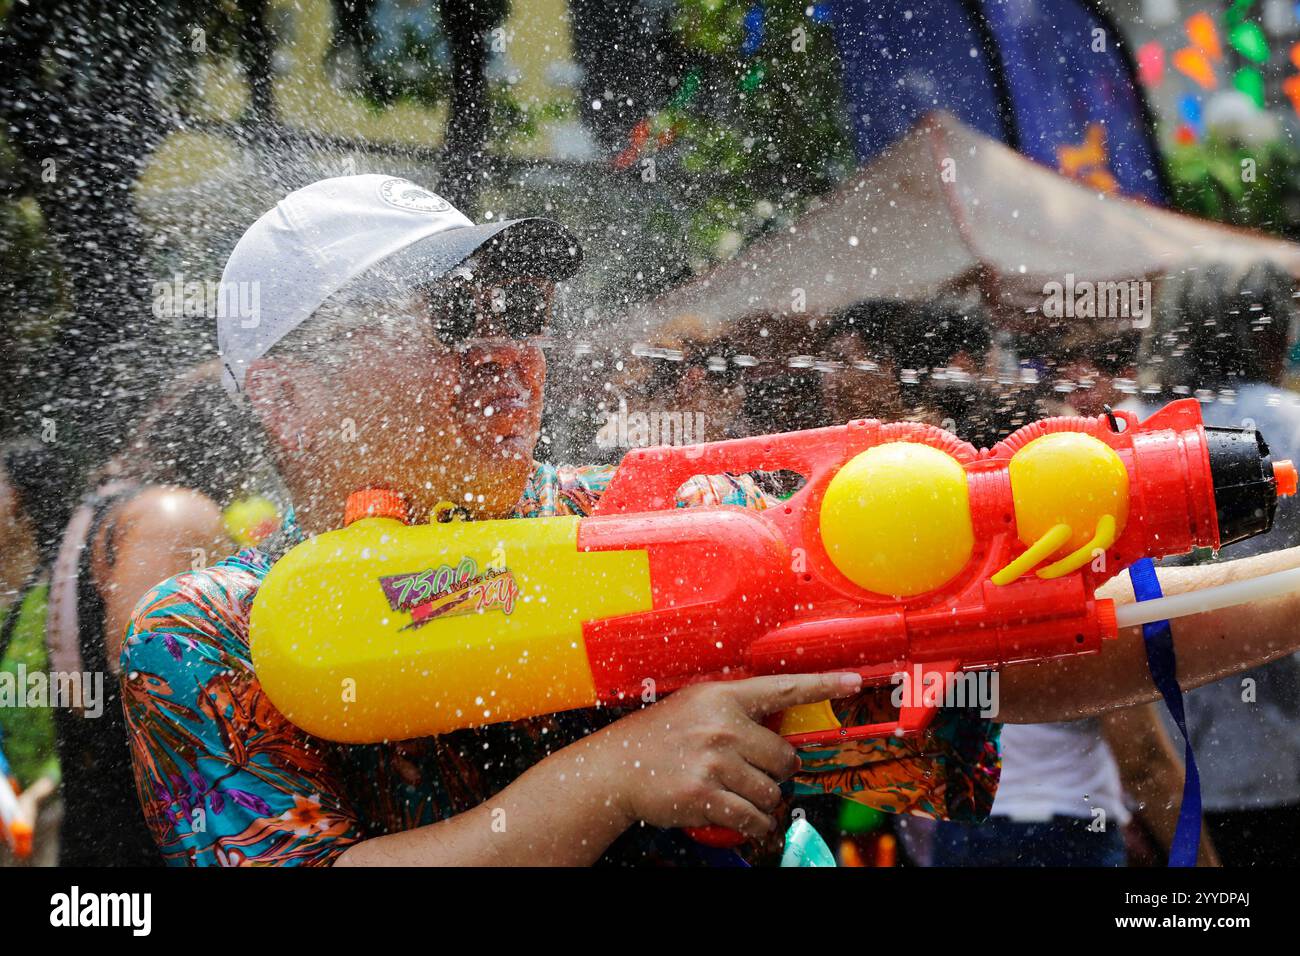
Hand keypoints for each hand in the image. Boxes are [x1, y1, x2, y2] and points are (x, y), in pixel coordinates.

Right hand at [587, 672, 862, 839]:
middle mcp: (722, 724)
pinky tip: (739, 818)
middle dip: (776, 772)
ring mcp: (713, 760)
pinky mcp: (704, 794)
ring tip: (734, 794)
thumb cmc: (658, 739)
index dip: (824, 685)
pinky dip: (752, 825)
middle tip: (751, 773)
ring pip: (771, 793)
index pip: (784, 688)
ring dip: (761, 802)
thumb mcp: (696, 708)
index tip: (855, 681)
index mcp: (723, 696)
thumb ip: (736, 715)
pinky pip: (752, 818)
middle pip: (785, 757)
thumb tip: (782, 739)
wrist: (614, 769)